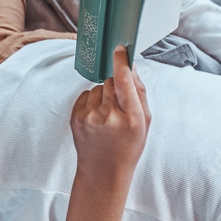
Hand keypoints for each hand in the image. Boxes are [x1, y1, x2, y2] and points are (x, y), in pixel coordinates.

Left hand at [70, 45, 150, 175]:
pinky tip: (97, 118)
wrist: (104, 171)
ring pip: (98, 87)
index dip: (121, 62)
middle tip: (120, 106)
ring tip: (108, 116)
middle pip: (111, 82)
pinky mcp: (76, 117)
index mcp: (132, 118)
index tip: (119, 48)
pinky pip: (86, 94)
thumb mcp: (145, 122)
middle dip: (116, 87)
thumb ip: (139, 93)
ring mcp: (90, 117)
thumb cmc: (128, 145)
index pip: (124, 81)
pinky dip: (92, 101)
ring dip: (104, 95)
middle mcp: (110, 116)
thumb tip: (131, 66)